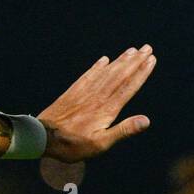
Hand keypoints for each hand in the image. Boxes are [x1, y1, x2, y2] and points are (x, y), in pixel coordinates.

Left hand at [37, 46, 155, 161]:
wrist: (42, 137)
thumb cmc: (74, 145)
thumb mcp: (101, 144)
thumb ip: (123, 130)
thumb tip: (146, 120)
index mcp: (107, 108)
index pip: (128, 87)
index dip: (141, 73)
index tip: (152, 60)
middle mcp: (98, 96)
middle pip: (120, 75)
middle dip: (135, 61)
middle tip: (147, 48)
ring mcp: (85, 92)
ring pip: (107, 72)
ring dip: (121, 60)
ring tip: (132, 50)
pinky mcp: (73, 92)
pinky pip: (89, 75)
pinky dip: (97, 66)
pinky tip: (104, 59)